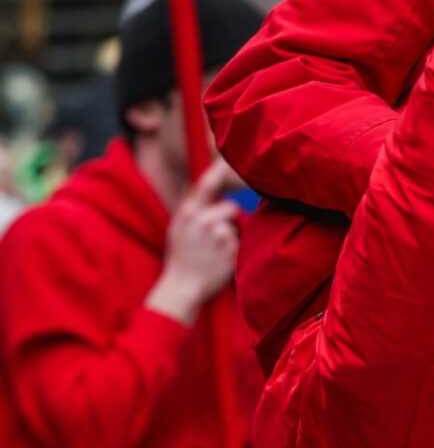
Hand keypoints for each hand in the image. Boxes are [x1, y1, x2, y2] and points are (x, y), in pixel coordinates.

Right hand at [146, 158, 242, 323]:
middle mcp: (202, 221)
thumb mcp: (178, 229)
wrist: (182, 287)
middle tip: (212, 238)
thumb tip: (211, 191)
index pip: (205, 186)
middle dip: (227, 219)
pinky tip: (219, 260)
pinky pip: (240, 242)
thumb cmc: (181, 257)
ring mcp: (217, 235)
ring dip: (230, 236)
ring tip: (213, 251)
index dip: (219, 172)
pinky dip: (234, 250)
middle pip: (230, 207)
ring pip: (235, 226)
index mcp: (187, 214)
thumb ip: (193, 210)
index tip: (229, 160)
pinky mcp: (231, 249)